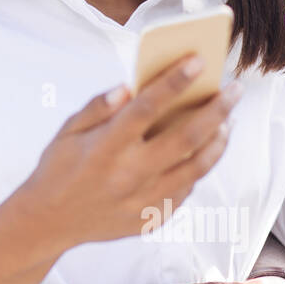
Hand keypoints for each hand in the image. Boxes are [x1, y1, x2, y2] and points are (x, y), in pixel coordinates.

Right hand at [23, 52, 243, 249]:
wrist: (48, 222)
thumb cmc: (57, 169)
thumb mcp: (67, 132)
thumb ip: (98, 107)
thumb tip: (129, 88)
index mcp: (107, 146)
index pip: (148, 106)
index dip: (175, 81)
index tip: (199, 61)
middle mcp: (129, 173)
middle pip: (186, 136)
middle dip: (217, 109)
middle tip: (236, 90)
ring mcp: (144, 199)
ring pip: (197, 166)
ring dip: (218, 140)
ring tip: (229, 121)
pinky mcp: (152, 218)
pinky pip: (186, 189)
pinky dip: (200, 167)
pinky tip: (206, 150)